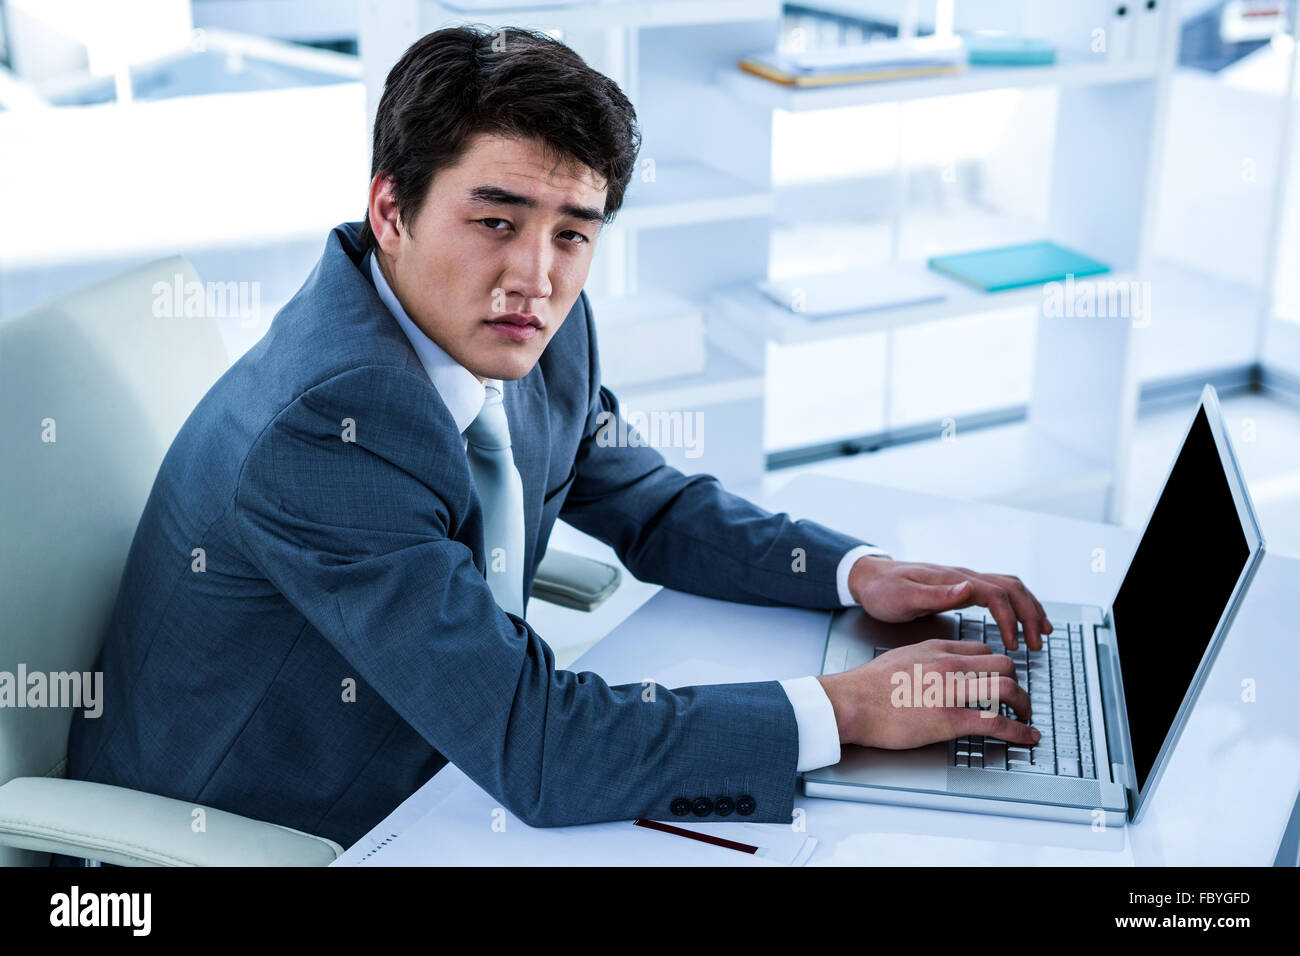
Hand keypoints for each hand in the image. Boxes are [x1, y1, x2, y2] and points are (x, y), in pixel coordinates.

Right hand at [816, 639, 1040, 749]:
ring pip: (1007, 688)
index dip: (998, 666)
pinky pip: (995, 722)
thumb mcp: (900, 657)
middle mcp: (948, 664)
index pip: (982, 650)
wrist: (849, 702)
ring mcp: (950, 691)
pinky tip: (1027, 737)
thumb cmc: (866, 686)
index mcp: (935, 648)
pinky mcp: (949, 719)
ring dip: (1024, 704)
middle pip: (1003, 664)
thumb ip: (924, 660)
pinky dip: (1018, 731)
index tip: (1002, 679)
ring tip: (1026, 717)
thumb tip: (935, 671)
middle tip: (1019, 699)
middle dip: (1017, 683)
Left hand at [847, 556, 1051, 650]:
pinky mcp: (961, 589)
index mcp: (953, 579)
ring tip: (1042, 633)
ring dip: (1029, 608)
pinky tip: (1020, 623)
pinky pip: (999, 594)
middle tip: (1038, 643)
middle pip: (1012, 588)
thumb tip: (967, 587)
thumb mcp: (902, 597)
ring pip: (1010, 588)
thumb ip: (935, 594)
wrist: (868, 577)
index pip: (997, 594)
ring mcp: (964, 581)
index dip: (1011, 619)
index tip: (1014, 645)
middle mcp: (963, 577)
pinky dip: (1016, 607)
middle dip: (1030, 615)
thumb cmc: (882, 590)